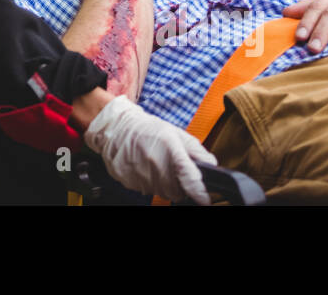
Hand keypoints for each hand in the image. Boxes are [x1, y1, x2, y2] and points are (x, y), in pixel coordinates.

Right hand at [82, 95, 216, 204]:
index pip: (191, 180)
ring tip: (157, 166)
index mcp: (171, 150)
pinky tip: (145, 168)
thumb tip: (211, 165)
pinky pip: (148, 190)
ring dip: (165, 184)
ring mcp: (142, 174)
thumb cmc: (147, 129)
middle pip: (178, 191)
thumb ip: (196, 151)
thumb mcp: (175, 133)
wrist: (116, 128)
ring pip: (163, 192)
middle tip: (172, 170)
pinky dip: (150, 183)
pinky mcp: (130, 181)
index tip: (205, 198)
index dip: (201, 193)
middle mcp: (156, 164)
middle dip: (180, 185)